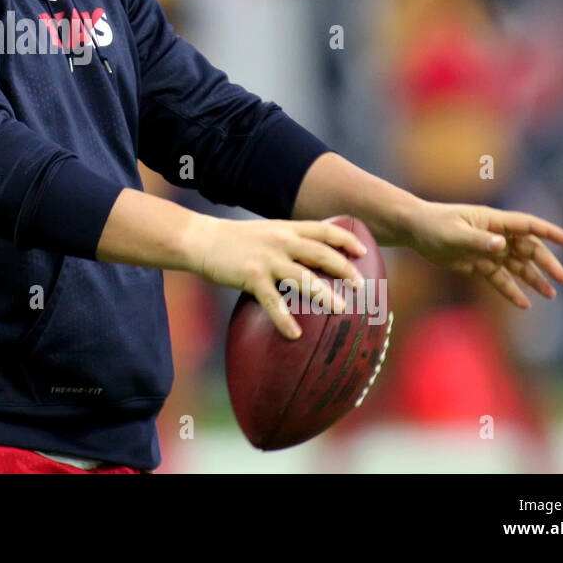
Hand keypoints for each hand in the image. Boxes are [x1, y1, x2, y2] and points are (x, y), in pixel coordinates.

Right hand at [190, 216, 369, 339]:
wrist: (200, 239)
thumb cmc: (232, 240)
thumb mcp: (264, 232)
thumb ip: (285, 241)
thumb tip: (308, 259)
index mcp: (285, 229)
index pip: (323, 230)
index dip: (345, 240)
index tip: (362, 252)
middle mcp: (280, 241)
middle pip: (321, 253)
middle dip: (344, 269)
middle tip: (360, 286)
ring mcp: (266, 259)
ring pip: (303, 277)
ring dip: (324, 294)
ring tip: (340, 309)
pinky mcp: (251, 276)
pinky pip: (273, 301)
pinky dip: (284, 318)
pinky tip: (294, 334)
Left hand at [398, 201, 562, 308]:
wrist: (413, 230)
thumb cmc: (433, 225)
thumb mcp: (454, 234)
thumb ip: (478, 241)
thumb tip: (502, 246)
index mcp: (492, 222)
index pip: (527, 225)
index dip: (548, 232)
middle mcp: (494, 235)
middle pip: (527, 249)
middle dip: (546, 263)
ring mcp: (486, 250)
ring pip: (516, 266)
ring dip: (533, 279)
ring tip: (551, 294)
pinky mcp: (477, 264)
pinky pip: (498, 279)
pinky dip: (511, 291)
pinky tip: (524, 304)